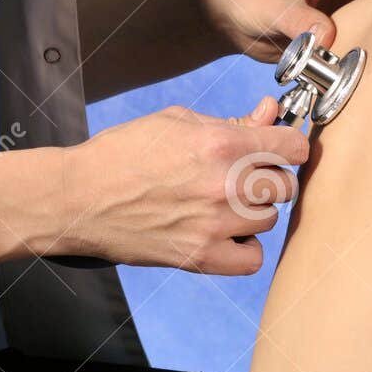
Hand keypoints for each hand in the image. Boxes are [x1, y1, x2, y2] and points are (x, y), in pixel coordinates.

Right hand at [60, 97, 308, 274]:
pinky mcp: (200, 257)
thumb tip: (270, 113)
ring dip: (253, 210)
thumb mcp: (177, 121)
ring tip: (223, 202)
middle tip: (244, 174)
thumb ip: (231, 121)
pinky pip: (252, 258)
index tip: (282, 148)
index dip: (290, 145)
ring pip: (269, 219)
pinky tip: (225, 232)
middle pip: (284, 185)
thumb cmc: (125, 152)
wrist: (81, 197)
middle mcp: (224, 185)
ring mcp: (214, 224)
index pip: (291, 147)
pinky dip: (244, 246)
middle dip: (268, 176)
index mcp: (219, 143)